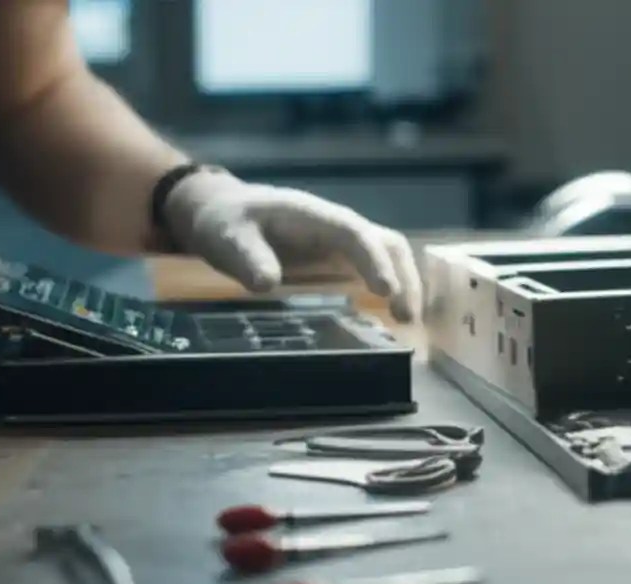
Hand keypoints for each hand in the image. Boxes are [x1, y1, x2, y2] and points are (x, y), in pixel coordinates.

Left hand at [163, 169, 422, 321]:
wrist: (223, 213)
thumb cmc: (227, 221)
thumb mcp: (226, 237)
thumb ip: (246, 257)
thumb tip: (266, 283)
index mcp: (312, 215)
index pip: (353, 233)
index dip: (373, 260)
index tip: (386, 290)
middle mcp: (336, 225)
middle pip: (386, 242)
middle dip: (404, 275)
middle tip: (407, 317)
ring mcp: (341, 242)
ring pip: (387, 255)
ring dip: (404, 284)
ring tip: (407, 323)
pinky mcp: (339, 259)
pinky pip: (373, 269)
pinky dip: (391, 290)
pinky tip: (393, 319)